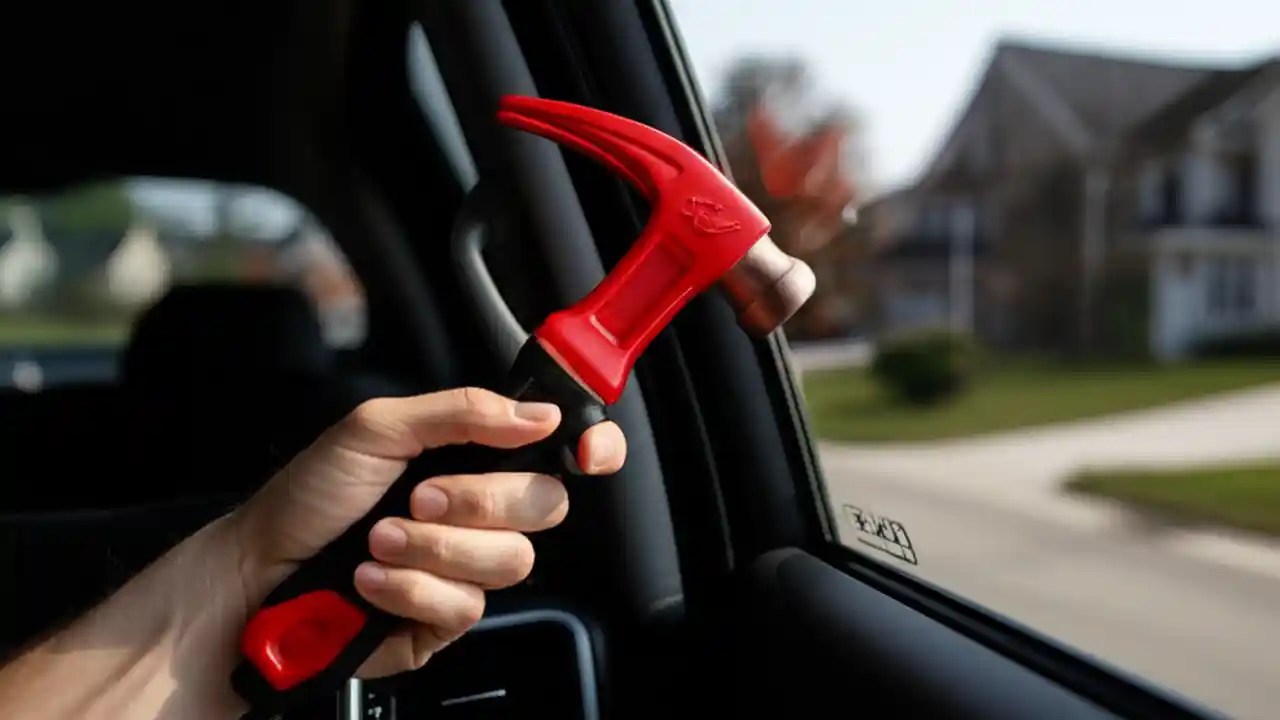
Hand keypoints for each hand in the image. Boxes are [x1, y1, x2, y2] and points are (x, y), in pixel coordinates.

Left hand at [232, 387, 626, 677]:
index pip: (564, 449)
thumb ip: (463, 412)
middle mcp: (483, 510)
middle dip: (478, 500)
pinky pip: (467, 605)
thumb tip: (540, 416)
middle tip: (417, 497)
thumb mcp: (377, 427)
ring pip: (511, 560)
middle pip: (548, 505)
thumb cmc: (311, 496)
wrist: (260, 572)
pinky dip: (412, 587)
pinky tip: (373, 579)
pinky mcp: (450, 618)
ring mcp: (470, 567)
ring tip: (379, 540)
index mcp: (476, 455)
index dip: (594, 447)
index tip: (586, 453)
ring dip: (434, 547)